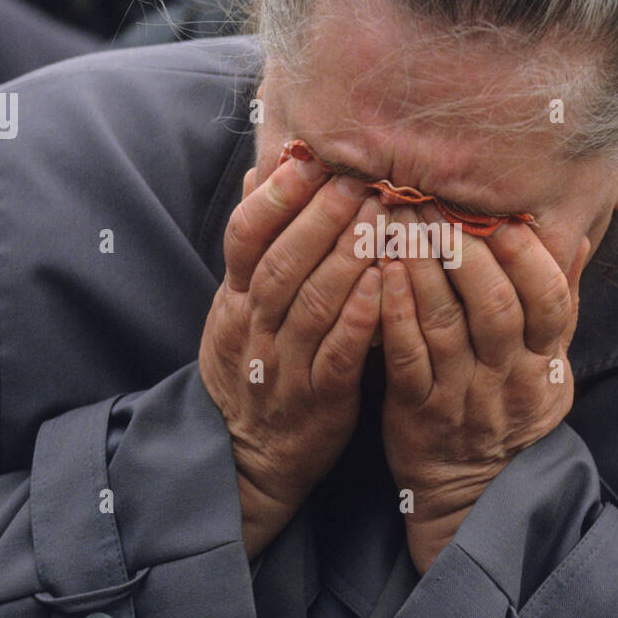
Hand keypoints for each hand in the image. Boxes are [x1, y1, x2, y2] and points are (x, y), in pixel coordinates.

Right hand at [199, 153, 382, 558]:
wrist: (248, 456)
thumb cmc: (257, 365)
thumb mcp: (240, 306)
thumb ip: (256, 244)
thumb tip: (262, 172)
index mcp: (235, 299)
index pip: (245, 237)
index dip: (276, 197)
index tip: (309, 160)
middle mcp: (254, 327)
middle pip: (282, 262)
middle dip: (321, 217)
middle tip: (359, 179)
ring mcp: (284, 364)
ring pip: (311, 303)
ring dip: (346, 257)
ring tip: (381, 218)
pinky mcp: (318, 400)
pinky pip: (337, 354)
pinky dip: (358, 317)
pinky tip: (383, 285)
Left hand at [379, 207, 588, 574]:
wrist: (471, 487)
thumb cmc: (510, 407)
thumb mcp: (550, 361)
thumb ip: (560, 301)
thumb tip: (578, 237)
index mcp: (544, 359)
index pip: (549, 301)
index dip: (526, 257)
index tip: (502, 217)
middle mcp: (507, 377)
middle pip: (494, 306)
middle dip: (465, 249)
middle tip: (435, 203)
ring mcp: (461, 394)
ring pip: (445, 324)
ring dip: (421, 267)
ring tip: (402, 223)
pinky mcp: (416, 409)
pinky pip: (405, 356)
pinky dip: (394, 311)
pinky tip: (381, 271)